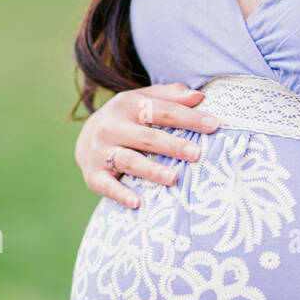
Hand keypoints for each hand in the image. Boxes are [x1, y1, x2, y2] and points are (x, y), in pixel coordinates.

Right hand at [74, 82, 220, 208]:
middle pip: (146, 137)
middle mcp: (112, 126)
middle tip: (197, 154)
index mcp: (127, 105)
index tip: (214, 125)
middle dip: (172, 145)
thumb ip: (171, 96)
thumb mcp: (144, 100)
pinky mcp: (93, 175)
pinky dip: (120, 194)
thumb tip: (199, 97)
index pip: (162, 110)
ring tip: (173, 178)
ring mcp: (100, 151)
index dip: (188, 117)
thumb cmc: (128, 118)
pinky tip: (137, 203)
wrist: (86, 136)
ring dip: (151, 170)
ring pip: (128, 160)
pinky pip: (106, 185)